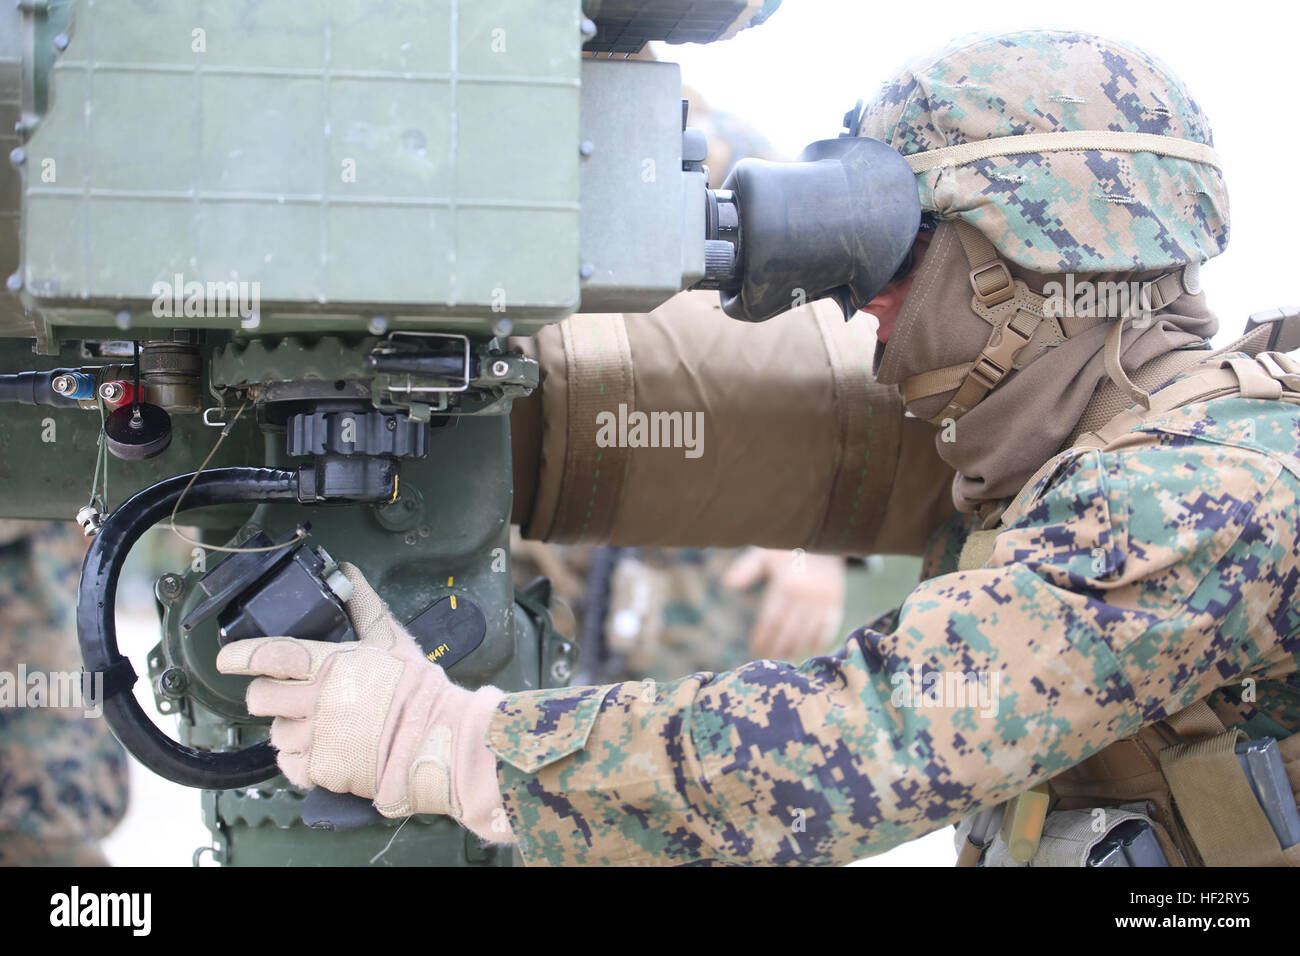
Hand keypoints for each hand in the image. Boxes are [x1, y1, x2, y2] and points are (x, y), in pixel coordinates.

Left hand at [216, 563, 511, 841]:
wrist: (437, 739)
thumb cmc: (416, 688)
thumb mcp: (390, 638)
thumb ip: (362, 604)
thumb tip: (346, 571)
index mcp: (330, 665)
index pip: (270, 656)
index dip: (240, 656)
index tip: (227, 659)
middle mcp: (316, 701)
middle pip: (260, 699)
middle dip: (268, 695)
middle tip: (287, 694)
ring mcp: (316, 738)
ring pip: (274, 733)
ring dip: (288, 727)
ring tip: (315, 723)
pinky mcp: (320, 770)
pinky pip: (287, 764)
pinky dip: (297, 758)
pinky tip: (317, 747)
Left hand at [723, 548, 844, 660]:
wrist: (822, 537)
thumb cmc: (787, 549)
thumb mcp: (765, 554)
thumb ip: (747, 569)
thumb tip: (726, 583)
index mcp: (785, 584)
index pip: (771, 620)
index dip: (763, 637)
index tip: (755, 647)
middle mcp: (805, 594)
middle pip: (788, 631)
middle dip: (777, 648)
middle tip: (768, 660)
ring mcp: (823, 600)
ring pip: (808, 633)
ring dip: (796, 649)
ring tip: (785, 659)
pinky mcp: (837, 602)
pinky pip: (828, 628)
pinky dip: (819, 642)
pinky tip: (809, 650)